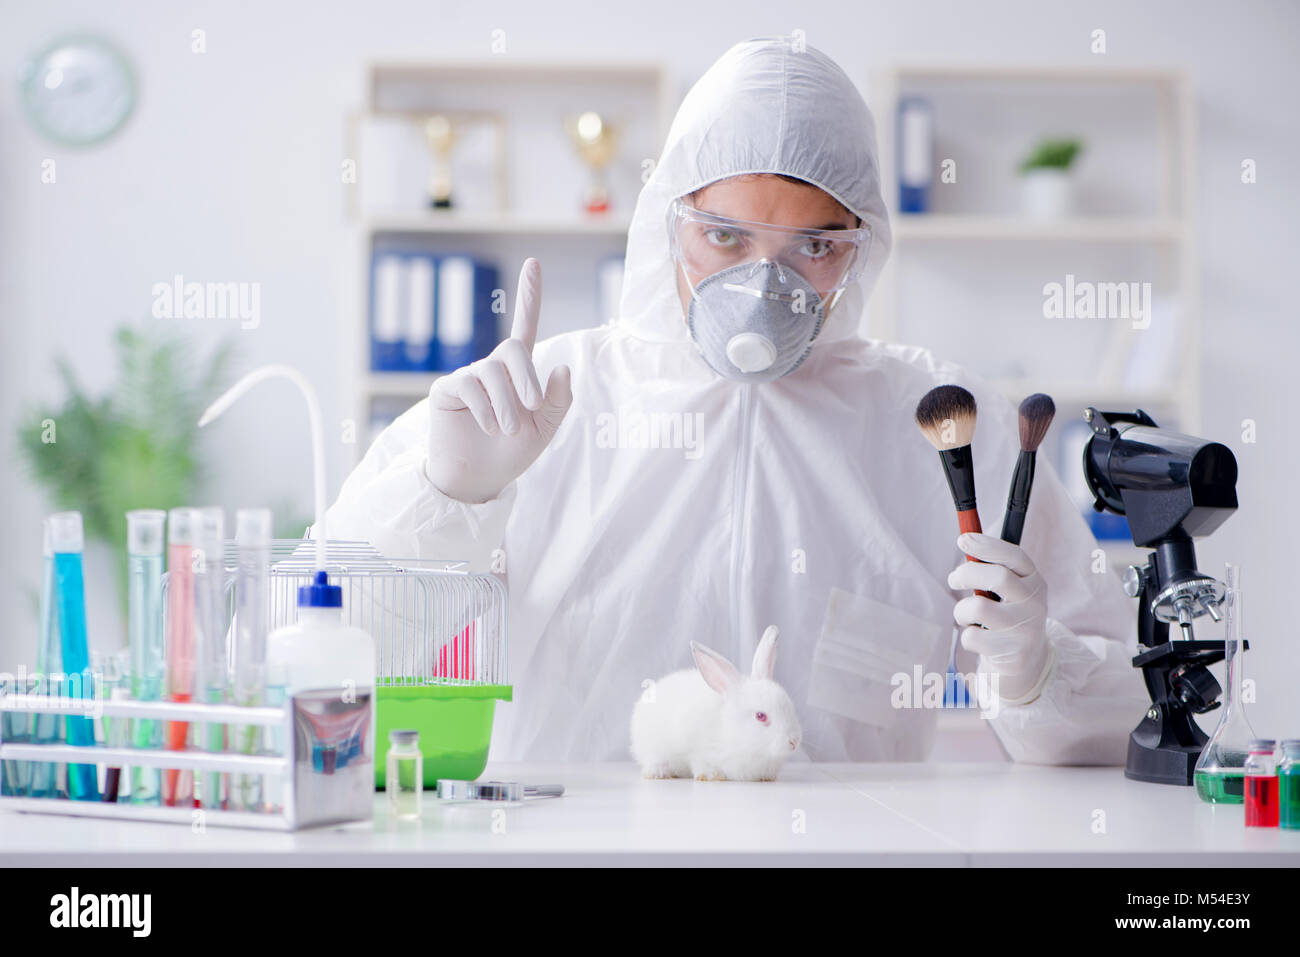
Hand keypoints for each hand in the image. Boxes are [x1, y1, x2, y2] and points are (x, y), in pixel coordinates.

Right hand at [426, 258, 572, 502]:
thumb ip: (558, 401)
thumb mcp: (545, 429)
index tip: (533, 263)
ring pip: (492, 372)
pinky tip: (487, 428)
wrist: (479, 480)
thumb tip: (563, 368)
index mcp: (517, 373)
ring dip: (506, 406)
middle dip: (527, 379)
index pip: (524, 326)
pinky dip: (485, 410)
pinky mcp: (446, 390)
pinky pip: (469, 386)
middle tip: (531, 409)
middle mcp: (491, 368)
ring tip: (506, 430)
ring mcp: (467, 377)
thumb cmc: (511, 454)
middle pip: (512, 348)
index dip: (528, 296)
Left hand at [948, 533, 1051, 701]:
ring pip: (978, 608)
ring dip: (961, 611)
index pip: (1015, 556)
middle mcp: (1035, 603)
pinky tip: (980, 639)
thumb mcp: (1009, 590)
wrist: (1028, 661)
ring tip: (967, 616)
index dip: (987, 546)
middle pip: (998, 577)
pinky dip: (967, 637)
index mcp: (1035, 581)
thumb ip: (991, 568)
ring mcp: (1026, 629)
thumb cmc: (1008, 615)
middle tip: (953, 578)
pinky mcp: (1013, 654)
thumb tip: (965, 540)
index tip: (962, 540)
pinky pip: (972, 637)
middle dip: (967, 573)